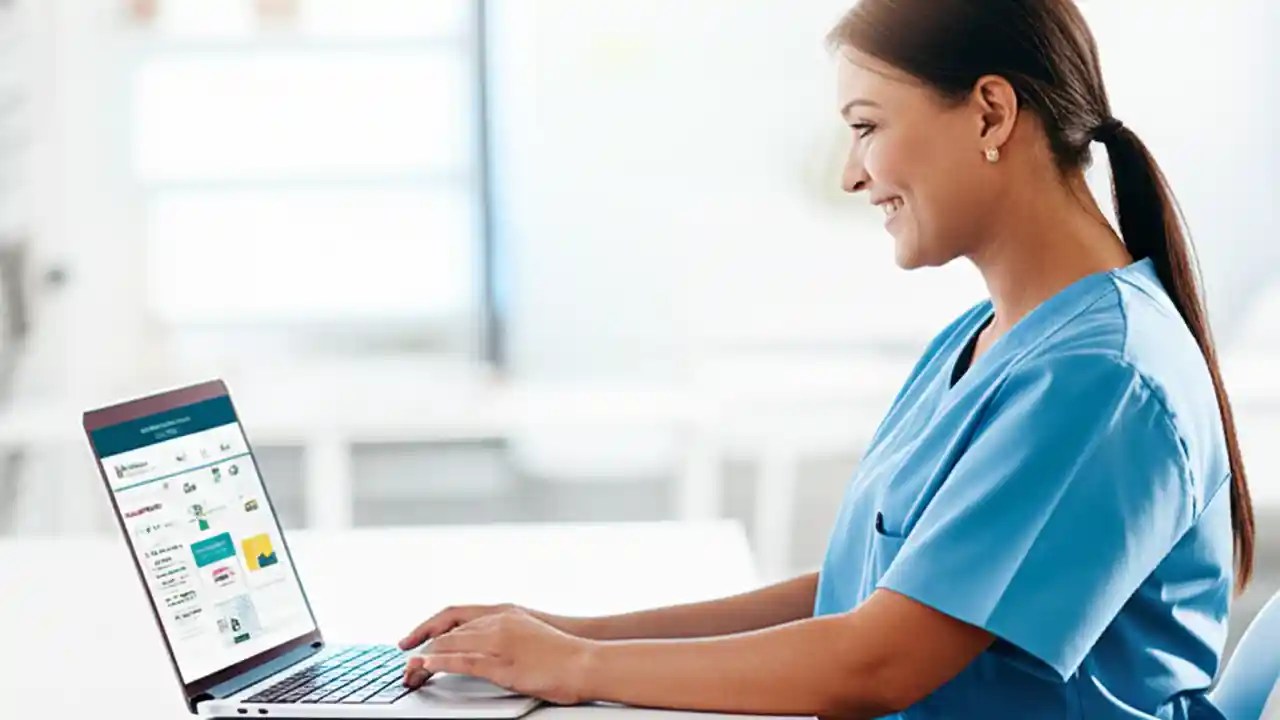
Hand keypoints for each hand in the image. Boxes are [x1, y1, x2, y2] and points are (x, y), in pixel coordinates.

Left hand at [403, 608, 596, 705]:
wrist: (586, 660)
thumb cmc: (564, 652)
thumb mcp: (530, 635)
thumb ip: (507, 636)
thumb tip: (490, 648)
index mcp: (504, 614)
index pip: (456, 615)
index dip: (429, 626)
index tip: (413, 638)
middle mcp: (498, 623)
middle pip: (448, 629)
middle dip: (422, 644)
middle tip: (405, 661)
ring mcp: (499, 642)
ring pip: (450, 643)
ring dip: (425, 657)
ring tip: (409, 670)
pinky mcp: (502, 664)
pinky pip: (462, 661)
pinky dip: (439, 663)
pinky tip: (426, 667)